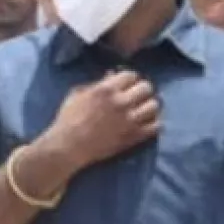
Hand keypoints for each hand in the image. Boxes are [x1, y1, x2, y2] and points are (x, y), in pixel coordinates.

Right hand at [42, 71, 160, 174]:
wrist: (68, 147)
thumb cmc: (68, 120)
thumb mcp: (77, 94)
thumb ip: (96, 83)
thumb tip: (111, 75)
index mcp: (106, 89)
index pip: (131, 75)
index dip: (130, 79)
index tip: (127, 85)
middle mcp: (121, 102)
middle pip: (146, 87)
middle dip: (142, 90)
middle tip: (137, 97)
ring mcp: (129, 120)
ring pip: (154, 105)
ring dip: (149, 106)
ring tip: (143, 110)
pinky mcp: (133, 137)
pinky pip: (156, 126)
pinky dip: (154, 123)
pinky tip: (147, 124)